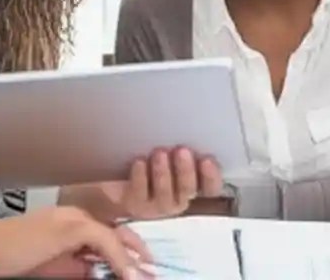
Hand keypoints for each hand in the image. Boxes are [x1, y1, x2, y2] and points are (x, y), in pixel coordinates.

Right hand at [0, 207, 148, 278]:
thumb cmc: (13, 259)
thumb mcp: (55, 266)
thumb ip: (79, 267)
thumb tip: (100, 271)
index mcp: (73, 222)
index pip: (110, 235)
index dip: (128, 253)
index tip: (142, 270)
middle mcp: (77, 215)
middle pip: (118, 232)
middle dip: (138, 254)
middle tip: (153, 273)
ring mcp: (74, 218)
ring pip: (115, 236)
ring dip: (133, 259)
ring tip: (146, 277)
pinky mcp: (71, 226)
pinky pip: (105, 241)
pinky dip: (120, 259)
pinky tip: (128, 274)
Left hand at [99, 147, 223, 219]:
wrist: (117, 178)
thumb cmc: (151, 160)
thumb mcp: (170, 151)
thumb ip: (183, 147)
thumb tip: (192, 123)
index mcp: (193, 185)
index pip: (211, 187)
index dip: (212, 176)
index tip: (206, 159)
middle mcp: (178, 198)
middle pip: (188, 190)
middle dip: (186, 170)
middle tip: (181, 150)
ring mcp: (157, 206)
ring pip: (165, 195)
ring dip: (163, 174)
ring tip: (159, 153)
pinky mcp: (135, 206)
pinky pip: (140, 194)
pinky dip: (140, 177)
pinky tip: (139, 162)